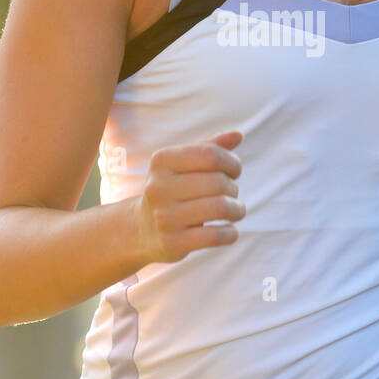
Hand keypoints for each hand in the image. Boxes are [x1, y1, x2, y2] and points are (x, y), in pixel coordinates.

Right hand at [134, 130, 244, 263]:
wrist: (141, 229)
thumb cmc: (173, 189)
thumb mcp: (184, 164)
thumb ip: (210, 147)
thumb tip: (238, 135)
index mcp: (162, 161)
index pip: (210, 155)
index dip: (232, 162)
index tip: (234, 172)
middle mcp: (158, 187)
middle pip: (217, 182)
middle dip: (233, 187)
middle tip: (231, 193)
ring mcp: (164, 217)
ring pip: (220, 208)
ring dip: (237, 210)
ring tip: (236, 210)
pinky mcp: (172, 243)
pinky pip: (215, 236)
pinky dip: (231, 233)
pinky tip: (230, 231)